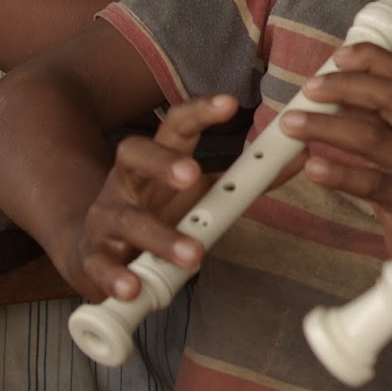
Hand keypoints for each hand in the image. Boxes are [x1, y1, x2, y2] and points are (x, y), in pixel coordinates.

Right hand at [68, 93, 238, 301]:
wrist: (96, 250)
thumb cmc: (160, 212)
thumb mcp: (202, 192)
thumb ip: (247, 178)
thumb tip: (300, 156)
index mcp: (156, 159)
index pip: (174, 125)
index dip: (199, 112)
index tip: (229, 103)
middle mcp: (126, 180)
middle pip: (134, 155)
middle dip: (163, 162)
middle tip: (194, 175)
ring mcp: (105, 217)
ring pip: (125, 218)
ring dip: (160, 236)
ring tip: (193, 255)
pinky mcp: (91, 256)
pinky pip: (100, 264)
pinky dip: (115, 277)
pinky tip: (133, 287)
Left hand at [280, 42, 391, 254]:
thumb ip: (382, 118)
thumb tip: (336, 92)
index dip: (369, 58)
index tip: (337, 56)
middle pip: (388, 95)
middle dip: (342, 86)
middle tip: (308, 90)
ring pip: (371, 136)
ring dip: (325, 125)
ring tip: (292, 124)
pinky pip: (369, 183)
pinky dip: (338, 173)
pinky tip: (313, 168)